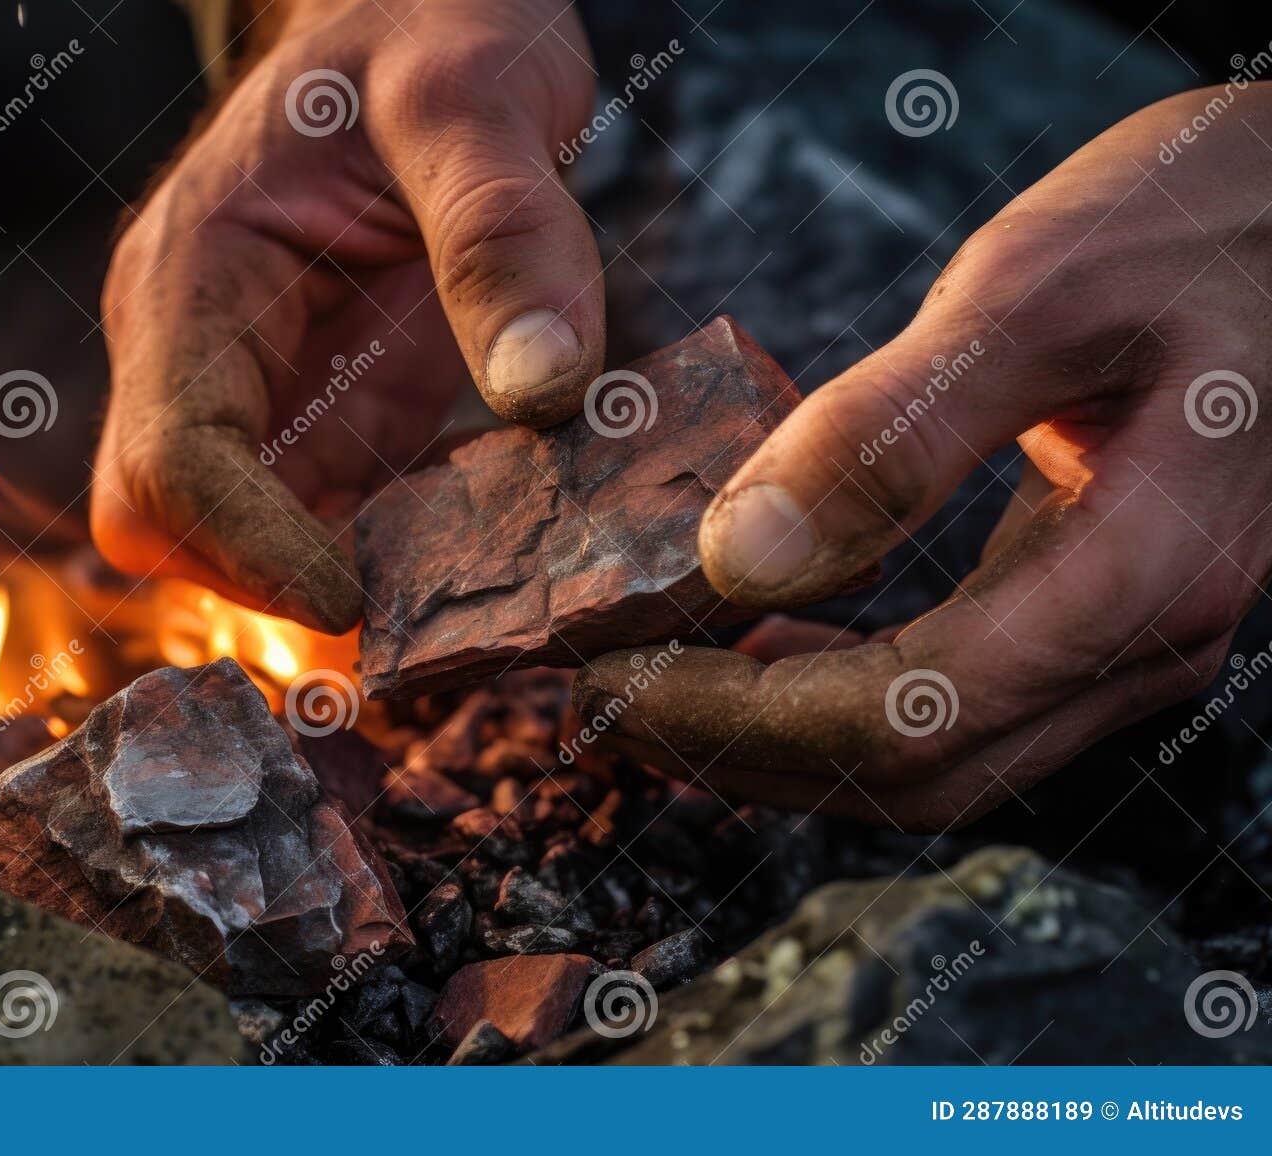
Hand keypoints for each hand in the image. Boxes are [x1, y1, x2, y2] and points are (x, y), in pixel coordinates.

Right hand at [92, 0, 602, 630]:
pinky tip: (486, 537)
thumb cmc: (428, 31)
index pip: (167, 460)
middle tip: (422, 602)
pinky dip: (394, 553)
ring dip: (345, 581)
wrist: (423, 21)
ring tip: (473, 583)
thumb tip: (542, 388)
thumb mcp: (475, 95)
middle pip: (173, 529)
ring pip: (245, 547)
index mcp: (195, 277)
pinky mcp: (324, 414)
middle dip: (274, 581)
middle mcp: (198, 349)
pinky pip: (328, 522)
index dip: (246, 547)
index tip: (357, 592)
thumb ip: (501, 228)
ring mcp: (257, 389)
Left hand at [575, 84, 1271, 829]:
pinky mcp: (1103, 613)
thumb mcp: (1031, 294)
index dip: (740, 719)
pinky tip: (765, 649)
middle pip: (913, 772)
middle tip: (606, 697)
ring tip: (657, 685)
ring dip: (783, 740)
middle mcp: (1144, 641)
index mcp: (1141, 574)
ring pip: (933, 760)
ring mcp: (1132, 641)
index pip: (904, 717)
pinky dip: (842, 698)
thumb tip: (737, 559)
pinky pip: (958, 705)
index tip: (617, 677)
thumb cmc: (1201, 221)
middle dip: (740, 750)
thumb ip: (888, 434)